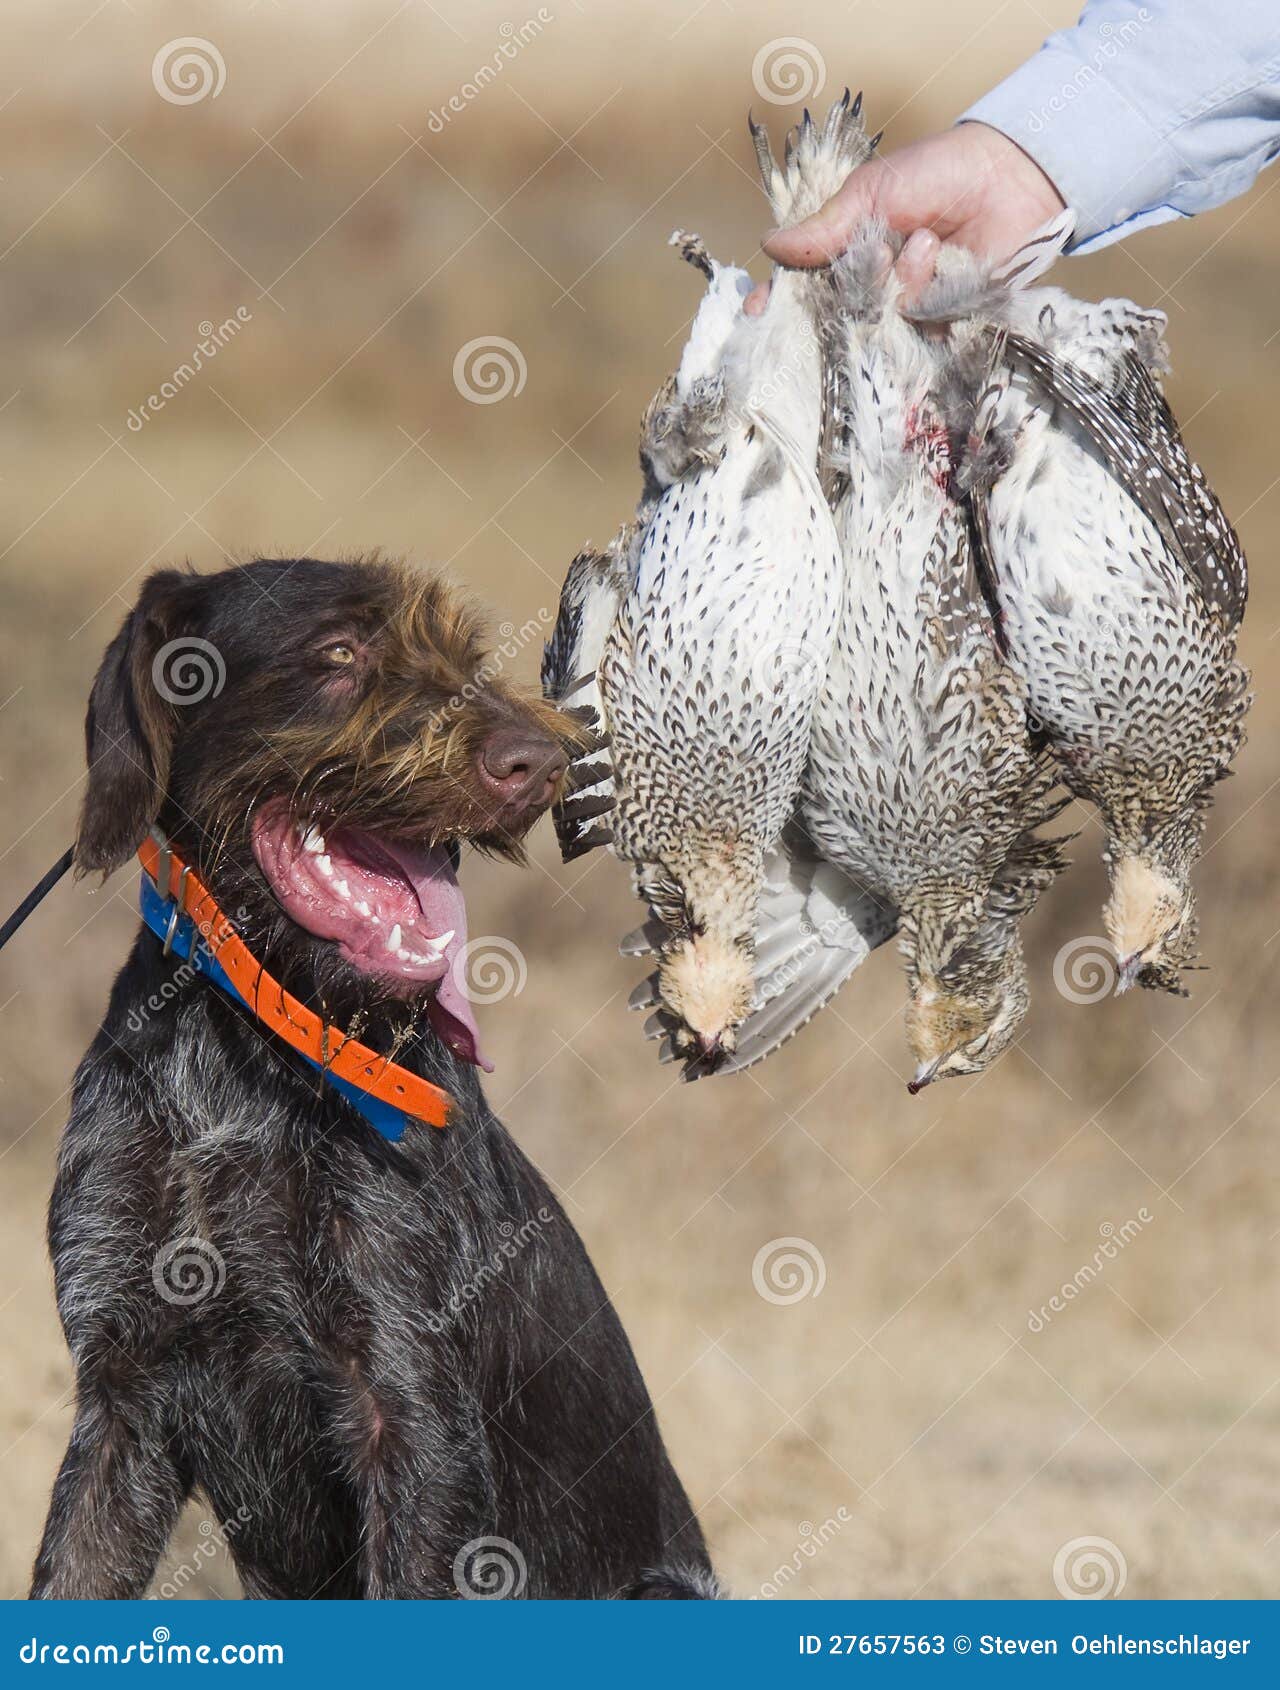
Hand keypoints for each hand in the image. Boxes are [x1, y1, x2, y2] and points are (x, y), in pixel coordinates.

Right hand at [743, 123, 1065, 314]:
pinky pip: (917, 327)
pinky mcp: (941, 321)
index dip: (779, 304)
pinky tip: (936, 253)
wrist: (1007, 176)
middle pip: (833, 317)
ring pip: (876, 322)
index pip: (803, 288)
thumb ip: (825, 227)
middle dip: (842, 297)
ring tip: (924, 239)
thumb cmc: (937, 172)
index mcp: (846, 253)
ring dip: (896, 279)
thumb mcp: (870, 191)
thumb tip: (768, 245)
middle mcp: (871, 287)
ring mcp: (905, 308)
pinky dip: (925, 289)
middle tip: (863, 268)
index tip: (757, 313)